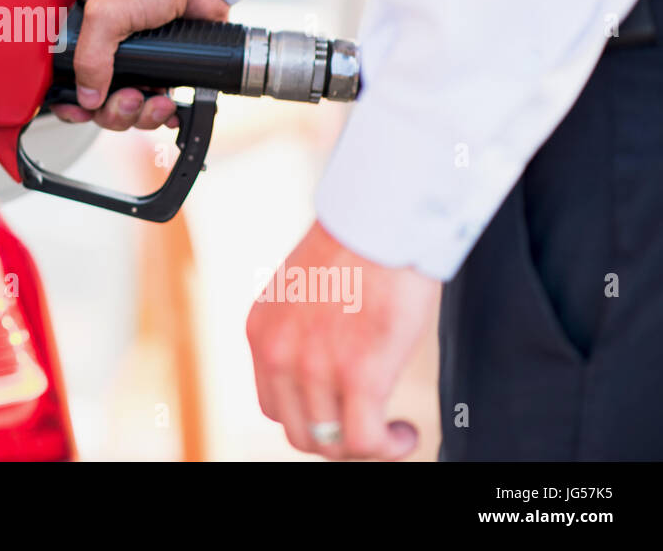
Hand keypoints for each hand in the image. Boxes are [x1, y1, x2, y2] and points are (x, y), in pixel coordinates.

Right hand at [51, 0, 229, 130]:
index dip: (70, 102)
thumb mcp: (106, 12)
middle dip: (115, 110)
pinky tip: (170, 109)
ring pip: (129, 108)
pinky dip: (163, 115)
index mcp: (84, 31)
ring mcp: (137, 61)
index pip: (66, 77)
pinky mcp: (165, 69)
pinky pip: (156, 106)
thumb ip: (89, 57)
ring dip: (142, 115)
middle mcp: (108, 48)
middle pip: (99, 102)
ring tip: (157, 102)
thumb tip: (88, 97)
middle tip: (131, 99)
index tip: (81, 112)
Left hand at [246, 220, 438, 459]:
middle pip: (299, 431)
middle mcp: (278, 352)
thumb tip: (329, 360)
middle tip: (371, 425)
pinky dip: (387, 446)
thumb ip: (303, 329)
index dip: (311, 417)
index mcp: (262, 331)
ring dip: (366, 444)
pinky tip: (404, 431)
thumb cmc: (356, 246)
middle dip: (337, 438)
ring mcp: (313, 366)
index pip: (273, 404)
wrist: (380, 220)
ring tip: (392, 430)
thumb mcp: (304, 292)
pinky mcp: (357, 374)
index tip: (342, 411)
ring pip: (332, 442)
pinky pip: (364, 440)